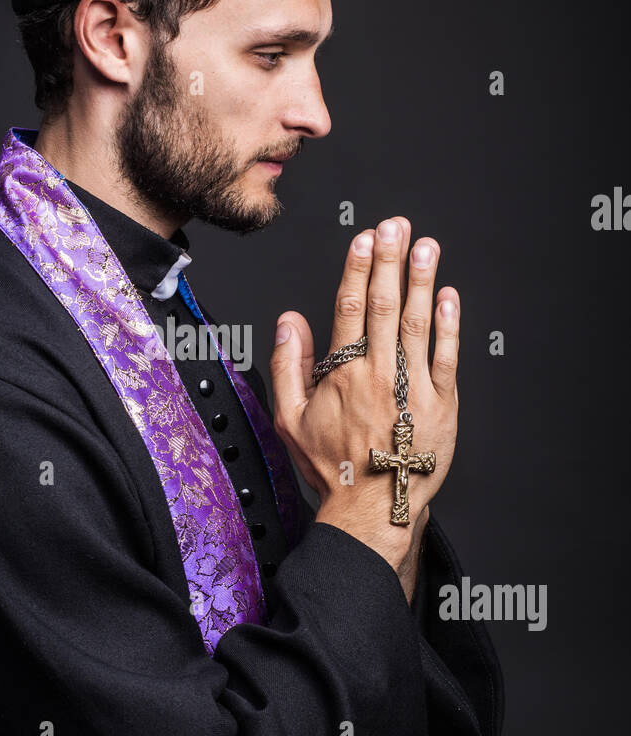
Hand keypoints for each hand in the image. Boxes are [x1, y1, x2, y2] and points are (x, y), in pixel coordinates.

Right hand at [270, 216, 458, 572]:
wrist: (373, 508)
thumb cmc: (333, 466)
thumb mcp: (290, 419)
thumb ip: (287, 365)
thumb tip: (289, 321)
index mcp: (343, 374)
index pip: (350, 308)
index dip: (358, 269)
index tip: (364, 239)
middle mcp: (378, 373)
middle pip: (384, 305)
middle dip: (391, 261)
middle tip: (396, 227)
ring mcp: (412, 387)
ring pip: (416, 323)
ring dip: (421, 281)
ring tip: (425, 246)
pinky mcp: (442, 404)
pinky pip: (446, 356)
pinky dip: (448, 324)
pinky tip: (448, 295)